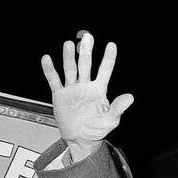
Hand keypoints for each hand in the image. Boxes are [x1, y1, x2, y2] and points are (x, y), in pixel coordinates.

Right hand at [41, 32, 134, 160]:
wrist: (80, 139)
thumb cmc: (97, 129)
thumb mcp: (111, 120)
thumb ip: (118, 107)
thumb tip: (130, 97)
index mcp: (99, 89)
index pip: (105, 70)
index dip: (108, 58)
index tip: (111, 45)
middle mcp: (85, 86)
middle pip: (86, 65)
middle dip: (86, 52)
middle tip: (87, 38)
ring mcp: (72, 89)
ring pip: (71, 69)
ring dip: (69, 57)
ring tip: (69, 44)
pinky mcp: (60, 95)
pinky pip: (54, 80)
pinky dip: (50, 70)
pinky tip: (47, 59)